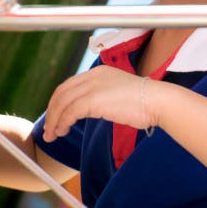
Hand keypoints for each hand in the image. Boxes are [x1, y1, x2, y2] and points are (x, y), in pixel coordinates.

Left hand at [42, 66, 156, 142]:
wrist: (158, 101)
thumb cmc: (145, 101)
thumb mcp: (119, 92)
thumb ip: (103, 96)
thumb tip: (90, 109)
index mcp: (99, 72)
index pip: (69, 85)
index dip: (58, 101)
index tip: (56, 116)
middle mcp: (93, 76)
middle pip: (61, 92)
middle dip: (52, 112)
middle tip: (49, 129)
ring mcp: (93, 86)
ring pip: (62, 103)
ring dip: (54, 121)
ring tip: (52, 135)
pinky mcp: (94, 99)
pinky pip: (69, 112)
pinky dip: (61, 123)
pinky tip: (62, 131)